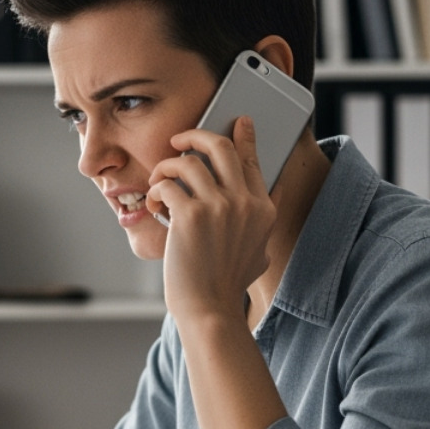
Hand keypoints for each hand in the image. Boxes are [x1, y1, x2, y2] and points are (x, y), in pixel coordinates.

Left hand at [146, 116, 273, 323]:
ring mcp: (218, 206)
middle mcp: (244, 202)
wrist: (210, 308)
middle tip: (179, 141)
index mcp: (263, 208)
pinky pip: (166, 185)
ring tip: (159, 185)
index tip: (239, 120)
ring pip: (187, 162)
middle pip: (220, 146)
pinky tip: (154, 207)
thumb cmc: (228, 283)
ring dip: (166, 168)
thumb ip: (267, 216)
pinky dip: (155, 192)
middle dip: (195, 136)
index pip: (254, 159)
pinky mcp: (189, 215)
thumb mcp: (261, 248)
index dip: (244, 136)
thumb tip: (276, 186)